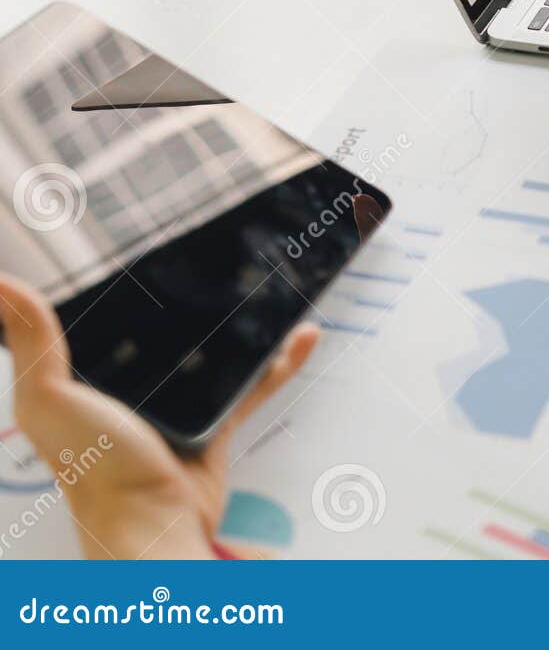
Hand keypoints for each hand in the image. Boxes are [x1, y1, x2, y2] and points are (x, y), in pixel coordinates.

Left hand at [0, 273, 317, 558]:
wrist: (155, 517)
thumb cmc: (96, 468)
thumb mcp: (49, 395)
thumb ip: (31, 341)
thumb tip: (4, 284)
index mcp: (86, 381)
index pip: (98, 325)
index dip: (112, 292)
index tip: (134, 250)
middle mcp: (131, 392)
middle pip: (165, 335)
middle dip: (187, 302)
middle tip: (211, 261)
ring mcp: (178, 406)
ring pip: (215, 354)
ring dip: (240, 327)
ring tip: (260, 288)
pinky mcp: (216, 422)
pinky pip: (253, 384)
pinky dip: (279, 362)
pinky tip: (300, 337)